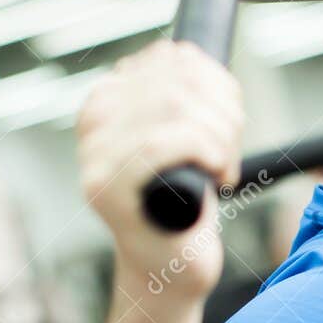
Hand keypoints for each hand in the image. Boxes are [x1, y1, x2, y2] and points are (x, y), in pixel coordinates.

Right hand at [76, 40, 245, 299]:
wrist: (169, 268)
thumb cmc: (184, 204)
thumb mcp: (185, 136)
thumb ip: (180, 94)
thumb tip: (184, 54)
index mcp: (109, 99)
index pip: (174, 59)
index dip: (219, 85)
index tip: (229, 123)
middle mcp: (93, 121)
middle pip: (178, 82)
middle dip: (224, 114)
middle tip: (230, 152)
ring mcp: (94, 156)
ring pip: (175, 106)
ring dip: (221, 137)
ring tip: (224, 167)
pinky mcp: (106, 189)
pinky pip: (162, 142)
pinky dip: (207, 153)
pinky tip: (218, 176)